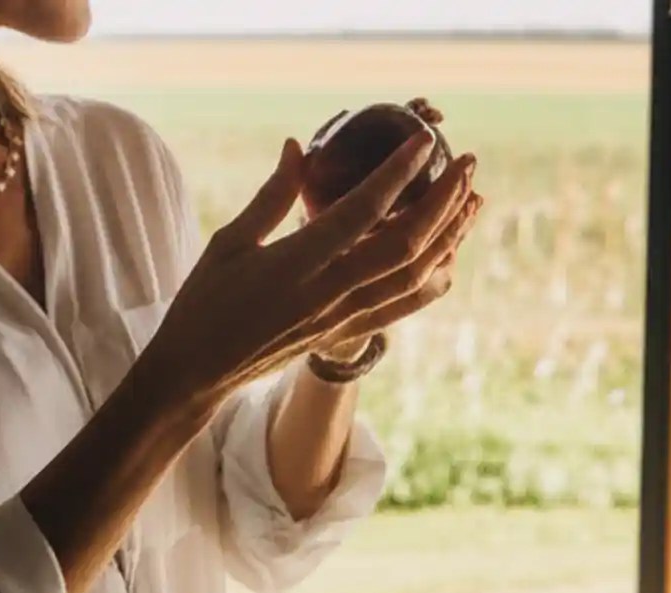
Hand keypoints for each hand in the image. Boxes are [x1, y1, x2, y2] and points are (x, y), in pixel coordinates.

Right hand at [143, 132, 481, 414]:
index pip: (360, 212)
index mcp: (294, 264)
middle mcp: (326, 294)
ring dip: (450, 236)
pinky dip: (434, 278)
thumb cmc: (204, 302)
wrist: (199, 372)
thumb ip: (270, 196)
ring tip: (471, 200)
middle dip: (443, 201)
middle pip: (404, 245)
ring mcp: (341, 318)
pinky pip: (404, 306)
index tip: (424, 141)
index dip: (398, 174)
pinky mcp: (344, 334)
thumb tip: (297, 146)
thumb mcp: (228, 242)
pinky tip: (450, 252)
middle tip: (467, 163)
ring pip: (414, 277)